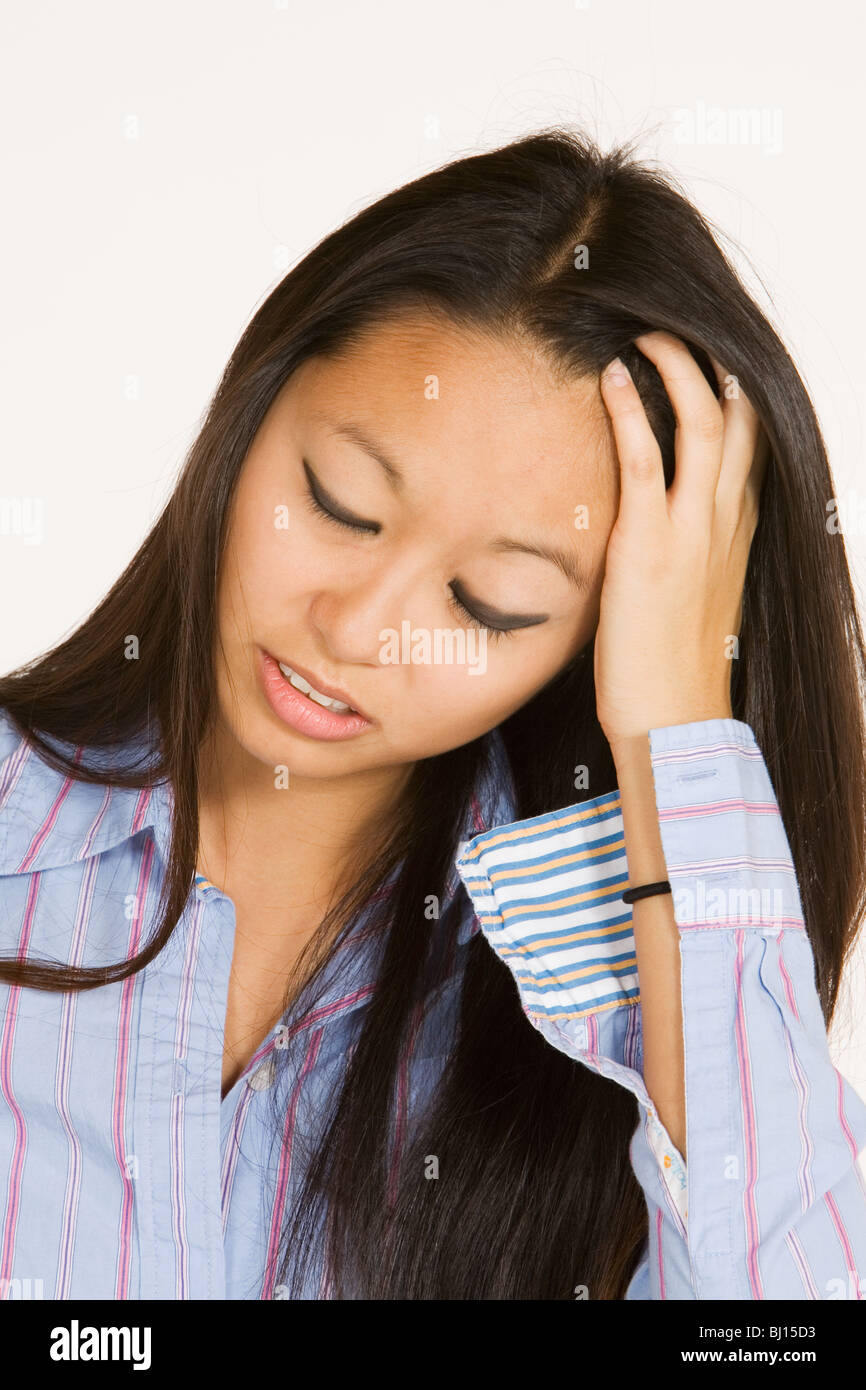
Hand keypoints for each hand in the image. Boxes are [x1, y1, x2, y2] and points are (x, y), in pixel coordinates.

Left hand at [592, 331, 768, 757]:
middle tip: (673, 327)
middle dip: (712, 360)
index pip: (751, 439)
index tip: (704, 356)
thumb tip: (659, 532)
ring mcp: (694, 530)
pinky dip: (632, 411)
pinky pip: (646, 461)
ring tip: (645, 335)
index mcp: (740, 529)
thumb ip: (688, 552)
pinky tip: (614, 377)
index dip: (732, 390)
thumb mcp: (695, 597)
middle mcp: (728, 519)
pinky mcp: (651, 546)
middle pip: (741, 415)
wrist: (675, 722)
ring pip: (706, 421)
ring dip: (677, 366)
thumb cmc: (675, 669)